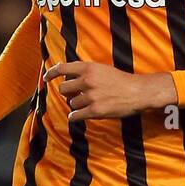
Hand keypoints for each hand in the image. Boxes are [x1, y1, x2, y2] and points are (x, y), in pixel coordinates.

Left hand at [45, 60, 176, 121]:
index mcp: (89, 68)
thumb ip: (87, 72)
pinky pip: (75, 116)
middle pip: (63, 89)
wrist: (138, 92)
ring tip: (89, 104)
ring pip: (72, 103)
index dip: (51, 73)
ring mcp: (90, 96)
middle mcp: (87, 81)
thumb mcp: (103, 69)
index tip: (46, 78)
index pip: (62, 68)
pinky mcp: (95, 110)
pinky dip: (74, 117)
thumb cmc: (122, 81)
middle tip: (76, 95)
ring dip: (77, 105)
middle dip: (68, 93)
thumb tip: (70, 79)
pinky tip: (77, 116)